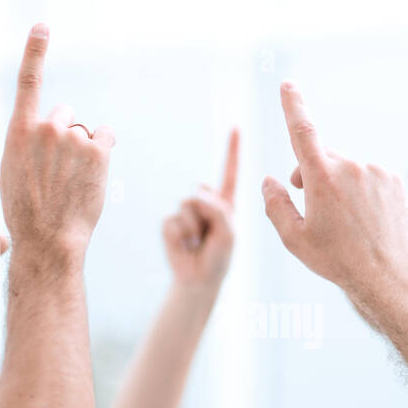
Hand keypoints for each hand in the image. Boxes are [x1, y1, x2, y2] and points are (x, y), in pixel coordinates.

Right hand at [0, 25, 115, 267]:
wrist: (48, 239)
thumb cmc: (26, 211)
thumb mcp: (12, 172)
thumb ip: (27, 144)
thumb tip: (44, 134)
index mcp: (19, 131)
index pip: (28, 82)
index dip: (35, 51)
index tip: (42, 27)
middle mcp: (46, 127)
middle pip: (63, 115)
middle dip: (63, 137)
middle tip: (58, 171)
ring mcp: (74, 138)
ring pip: (84, 131)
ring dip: (83, 150)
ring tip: (73, 182)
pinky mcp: (99, 150)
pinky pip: (107, 135)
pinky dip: (104, 149)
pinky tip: (95, 173)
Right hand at [163, 129, 237, 287]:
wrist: (198, 281)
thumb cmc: (219, 257)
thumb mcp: (229, 233)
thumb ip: (219, 210)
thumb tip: (197, 190)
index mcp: (225, 203)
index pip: (229, 172)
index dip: (232, 150)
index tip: (237, 126)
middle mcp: (206, 202)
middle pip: (202, 193)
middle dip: (206, 215)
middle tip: (210, 237)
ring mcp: (186, 212)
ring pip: (187, 206)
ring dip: (194, 228)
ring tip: (198, 242)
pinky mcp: (170, 224)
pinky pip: (173, 221)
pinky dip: (181, 236)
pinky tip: (186, 245)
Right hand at [262, 82, 407, 306]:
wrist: (388, 274)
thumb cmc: (337, 260)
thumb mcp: (295, 239)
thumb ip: (275, 205)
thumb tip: (269, 181)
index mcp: (322, 178)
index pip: (302, 131)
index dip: (293, 106)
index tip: (288, 86)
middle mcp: (351, 167)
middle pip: (322, 158)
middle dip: (313, 173)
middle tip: (312, 206)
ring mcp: (376, 171)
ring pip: (347, 169)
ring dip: (340, 185)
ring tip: (345, 222)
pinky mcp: (394, 179)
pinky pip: (369, 177)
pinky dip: (362, 191)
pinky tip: (365, 219)